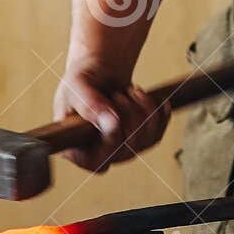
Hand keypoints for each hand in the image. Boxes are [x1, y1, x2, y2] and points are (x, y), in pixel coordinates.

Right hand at [52, 69, 170, 172]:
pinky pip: (156, 135)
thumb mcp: (77, 87)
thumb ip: (89, 105)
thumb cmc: (80, 81)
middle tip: (119, 94)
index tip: (115, 116)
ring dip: (144, 112)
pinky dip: (158, 115)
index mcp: (75, 149)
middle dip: (128, 116)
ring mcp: (120, 149)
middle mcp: (98, 154)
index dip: (111, 143)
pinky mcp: (139, 139)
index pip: (97, 162)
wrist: (99, 71)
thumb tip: (110, 123)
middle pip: (125, 151)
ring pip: (144, 142)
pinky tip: (155, 99)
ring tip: (131, 91)